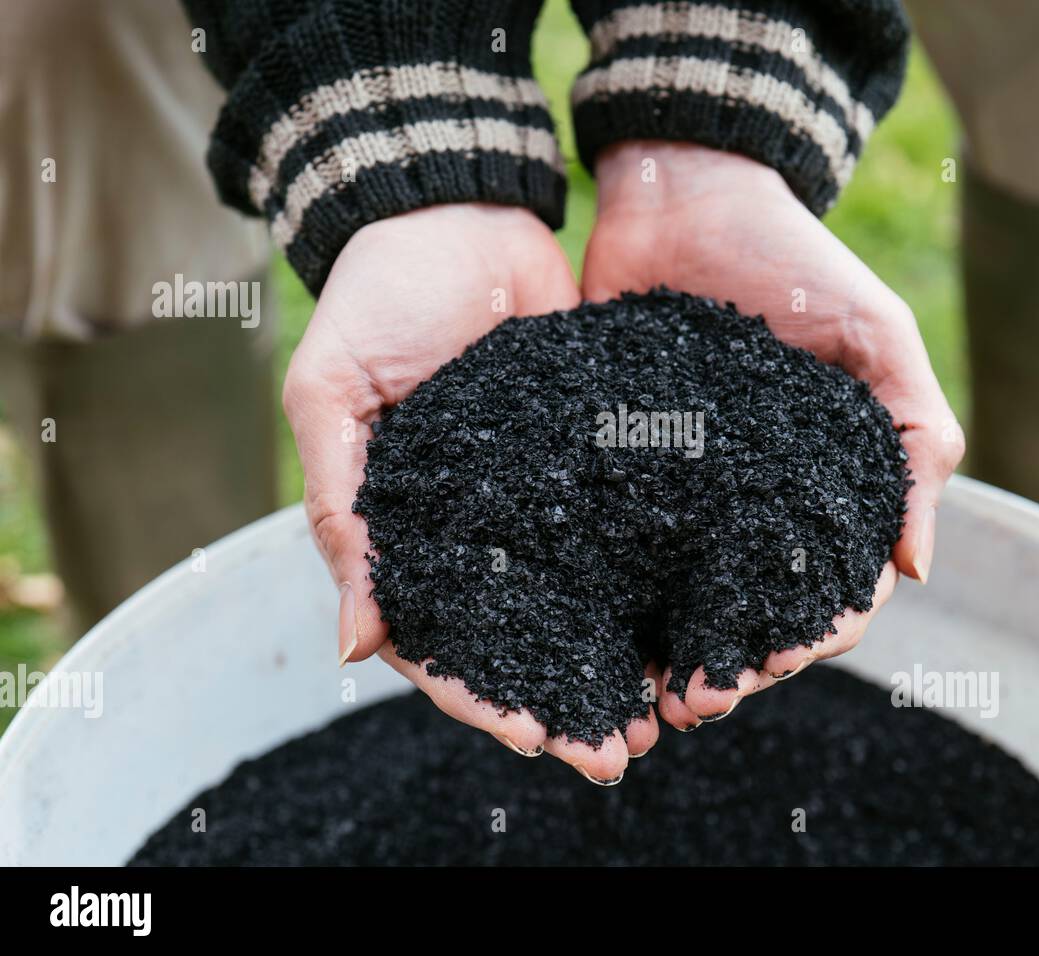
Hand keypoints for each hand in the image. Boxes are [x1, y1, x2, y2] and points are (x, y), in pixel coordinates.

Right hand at [283, 204, 636, 781]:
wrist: (456, 211)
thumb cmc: (373, 296)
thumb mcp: (333, 396)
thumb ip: (344, 512)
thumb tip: (354, 648)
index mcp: (407, 532)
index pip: (441, 642)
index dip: (484, 696)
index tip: (539, 736)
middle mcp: (480, 530)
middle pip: (524, 638)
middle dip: (568, 699)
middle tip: (622, 752)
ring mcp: (541, 498)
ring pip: (584, 597)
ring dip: (622, 655)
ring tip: (674, 706)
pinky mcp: (596, 456)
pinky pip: (630, 526)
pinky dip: (660, 574)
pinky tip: (702, 611)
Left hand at [582, 140, 963, 728]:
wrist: (682, 192)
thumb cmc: (793, 256)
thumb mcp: (875, 334)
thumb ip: (915, 438)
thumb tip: (916, 567)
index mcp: (822, 488)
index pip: (829, 593)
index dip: (805, 643)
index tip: (763, 669)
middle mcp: (752, 505)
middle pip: (747, 615)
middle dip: (727, 669)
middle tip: (686, 706)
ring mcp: (683, 492)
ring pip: (677, 599)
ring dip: (662, 656)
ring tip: (631, 699)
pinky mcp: (617, 467)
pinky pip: (611, 545)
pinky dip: (601, 597)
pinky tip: (575, 633)